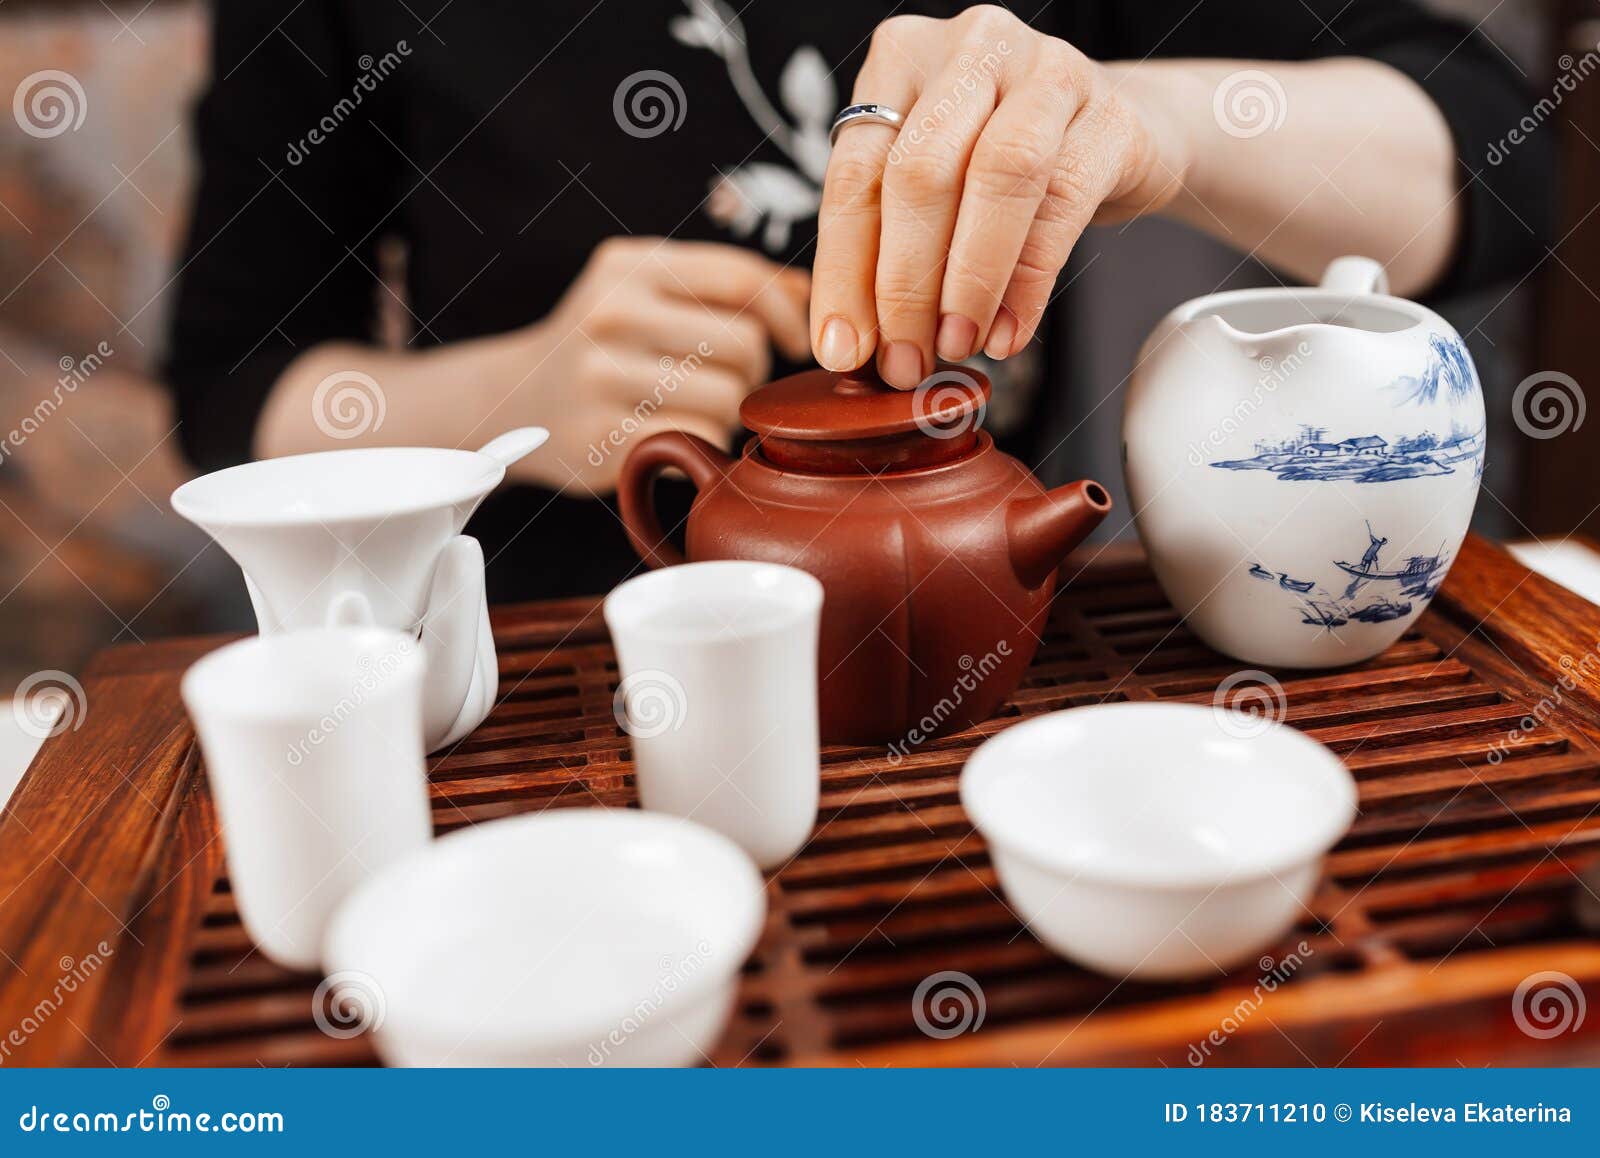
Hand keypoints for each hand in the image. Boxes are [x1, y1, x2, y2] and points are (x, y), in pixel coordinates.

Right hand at [502, 236, 810, 494]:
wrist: (515, 401)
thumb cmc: (607, 344)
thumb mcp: (650, 291)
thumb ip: (727, 285)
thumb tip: (809, 293)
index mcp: (629, 266)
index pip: (741, 279)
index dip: (787, 314)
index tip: (795, 341)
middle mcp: (610, 313)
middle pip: (744, 345)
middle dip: (754, 370)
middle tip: (731, 380)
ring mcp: (601, 376)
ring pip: (728, 397)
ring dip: (732, 411)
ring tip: (701, 406)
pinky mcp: (601, 436)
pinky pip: (700, 439)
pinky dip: (706, 442)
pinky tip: (679, 432)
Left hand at [811, 6, 1185, 386]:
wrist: (1120, 131)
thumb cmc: (1007, 164)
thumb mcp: (936, 187)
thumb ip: (888, 244)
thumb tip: (848, 344)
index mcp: (901, 57)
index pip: (855, 175)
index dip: (843, 272)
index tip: (841, 349)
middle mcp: (969, 47)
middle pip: (920, 174)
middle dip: (905, 285)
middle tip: (906, 360)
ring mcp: (1045, 70)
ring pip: (995, 177)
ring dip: (968, 282)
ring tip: (957, 346)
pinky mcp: (1110, 114)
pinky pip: (1062, 204)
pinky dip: (1028, 283)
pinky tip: (1009, 333)